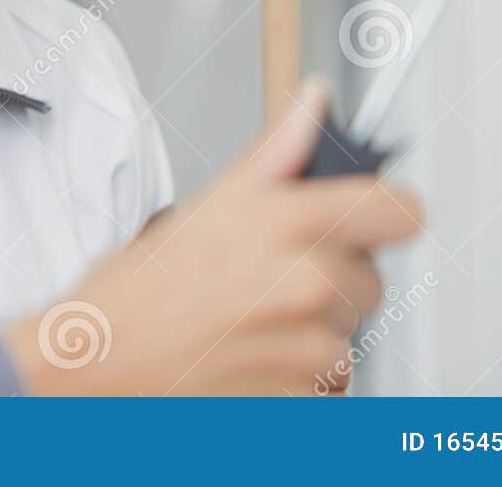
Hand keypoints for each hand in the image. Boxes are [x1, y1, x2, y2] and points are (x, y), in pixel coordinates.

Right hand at [4, 80, 422, 394]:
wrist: (101, 363)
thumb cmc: (141, 288)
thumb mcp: (207, 203)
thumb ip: (277, 153)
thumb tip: (313, 104)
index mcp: (288, 221)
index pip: (401, 211)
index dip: (386, 211)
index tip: (368, 218)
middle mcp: (308, 281)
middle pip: (373, 275)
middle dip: (332, 276)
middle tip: (273, 276)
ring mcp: (308, 344)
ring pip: (351, 332)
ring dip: (315, 330)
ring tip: (255, 320)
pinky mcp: (304, 397)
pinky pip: (331, 383)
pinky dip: (301, 377)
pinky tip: (255, 357)